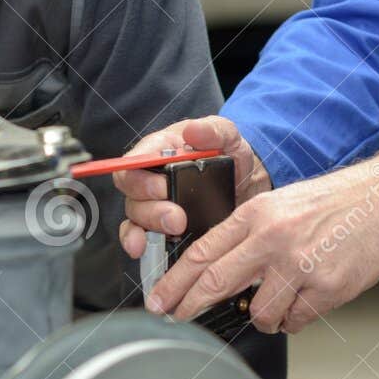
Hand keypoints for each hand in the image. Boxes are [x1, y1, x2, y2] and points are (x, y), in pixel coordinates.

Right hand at [115, 115, 270, 258]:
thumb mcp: (228, 135)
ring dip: (150, 225)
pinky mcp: (158, 224)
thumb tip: (192, 131)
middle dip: (152, 206)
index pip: (134, 161)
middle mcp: (149, 175)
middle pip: (132, 191)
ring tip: (176, 229)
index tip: (163, 187)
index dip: (141, 177)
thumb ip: (213, 130)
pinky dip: (136, 241)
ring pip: (135, 214)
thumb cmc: (229, 153)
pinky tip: (142, 248)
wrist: (246, 181)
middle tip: (176, 216)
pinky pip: (136, 233)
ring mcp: (152, 201)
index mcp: (159, 149)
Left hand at [146, 139, 378, 333]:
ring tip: (279, 301)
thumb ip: (252, 235)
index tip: (161, 298)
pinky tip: (306, 298)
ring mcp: (301, 266)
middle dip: (190, 304)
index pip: (204, 252)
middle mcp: (275, 238)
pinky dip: (295, 318)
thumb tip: (221, 272)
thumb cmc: (339, 201)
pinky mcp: (327, 289)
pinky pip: (295, 321)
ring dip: (264, 316)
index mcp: (259, 213)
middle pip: (216, 282)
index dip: (176, 281)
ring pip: (260, 313)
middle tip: (178, 316)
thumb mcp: (284, 204)